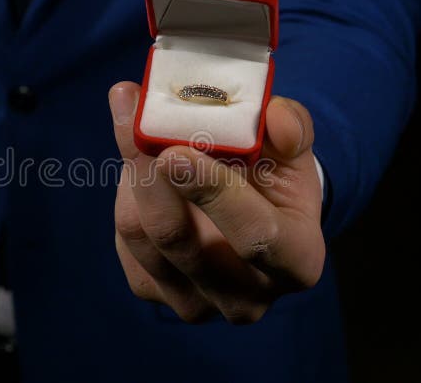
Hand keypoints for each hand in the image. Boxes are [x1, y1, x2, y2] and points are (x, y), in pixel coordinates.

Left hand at [108, 81, 324, 323]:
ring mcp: (195, 304)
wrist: (248, 215)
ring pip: (141, 235)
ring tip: (137, 128)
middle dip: (151, 178)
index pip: (256, 235)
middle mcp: (246, 299)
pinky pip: (124, 238)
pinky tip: (142, 169)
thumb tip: (276, 117)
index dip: (214, 193)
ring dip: (133, 174)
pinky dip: (126, 193)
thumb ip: (290, 126)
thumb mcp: (292, 150)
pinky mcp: (152, 292)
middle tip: (134, 123)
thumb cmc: (272, 179)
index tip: (175, 151)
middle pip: (180, 240)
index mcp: (296, 263)